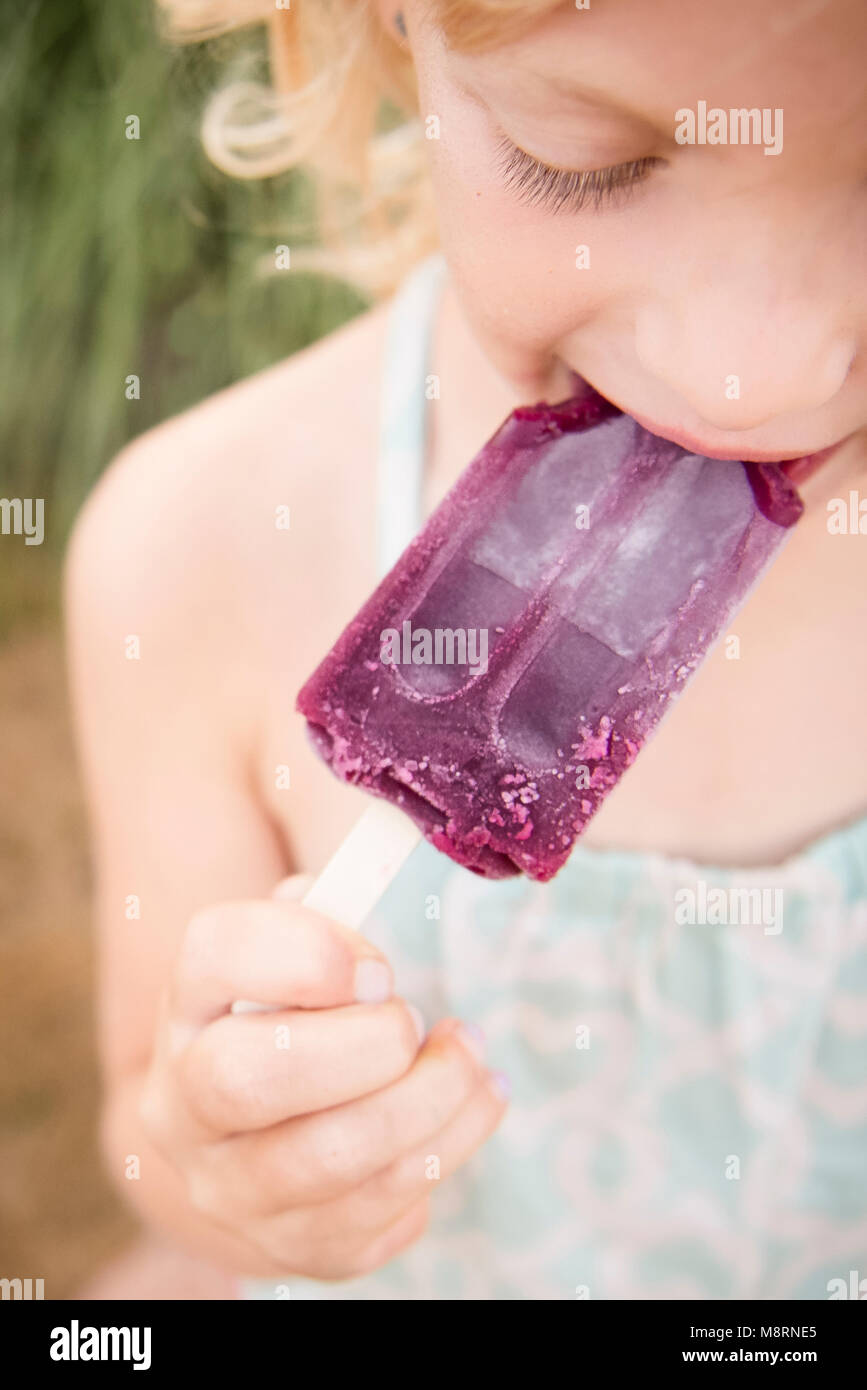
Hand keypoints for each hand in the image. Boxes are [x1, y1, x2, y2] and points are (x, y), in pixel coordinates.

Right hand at [139, 879, 507, 1280]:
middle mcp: (184, 1105)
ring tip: (472, 1059)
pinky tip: (471, 1105)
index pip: (214, 954)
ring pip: (332, 1160)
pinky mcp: (294, 1246)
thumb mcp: (299, 944)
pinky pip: (380, 1214)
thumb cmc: (296, 1013)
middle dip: (368, 1045)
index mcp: (185, 1005)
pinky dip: (449, 1150)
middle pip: (252, 1078)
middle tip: (417, 1021)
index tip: (379, 966)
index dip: (307, 951)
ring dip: (433, 1100)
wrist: (252, 1138)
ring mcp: (231, 1188)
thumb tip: (379, 867)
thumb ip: (330, 905)